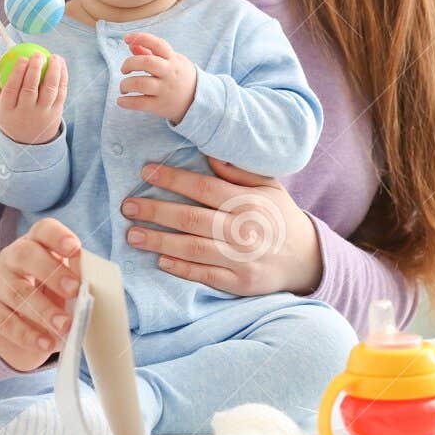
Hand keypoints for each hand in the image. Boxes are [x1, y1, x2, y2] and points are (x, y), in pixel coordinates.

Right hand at [0, 52, 66, 145]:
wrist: (29, 139)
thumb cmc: (11, 112)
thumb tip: (0, 57)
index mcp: (7, 110)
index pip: (11, 90)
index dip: (17, 73)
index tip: (22, 58)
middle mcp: (25, 113)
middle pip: (30, 90)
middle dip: (35, 70)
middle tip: (38, 54)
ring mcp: (42, 114)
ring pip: (50, 90)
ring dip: (54, 71)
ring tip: (54, 57)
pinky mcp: (57, 112)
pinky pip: (61, 92)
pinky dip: (62, 77)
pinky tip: (61, 64)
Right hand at [0, 218, 81, 372]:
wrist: (25, 332)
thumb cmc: (52, 299)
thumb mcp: (67, 288)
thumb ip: (76, 281)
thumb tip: (89, 284)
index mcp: (36, 244)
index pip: (43, 230)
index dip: (57, 236)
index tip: (74, 248)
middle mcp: (12, 258)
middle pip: (25, 254)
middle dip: (51, 271)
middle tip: (74, 290)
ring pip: (16, 291)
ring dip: (44, 310)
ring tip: (66, 326)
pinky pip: (5, 320)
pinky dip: (29, 334)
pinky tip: (46, 343)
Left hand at [118, 32, 196, 122]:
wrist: (197, 100)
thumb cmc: (179, 76)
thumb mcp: (172, 61)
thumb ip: (150, 52)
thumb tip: (131, 44)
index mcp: (172, 59)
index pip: (157, 44)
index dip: (141, 38)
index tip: (126, 38)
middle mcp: (169, 73)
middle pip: (147, 63)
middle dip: (130, 63)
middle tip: (124, 69)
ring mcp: (165, 90)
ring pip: (141, 84)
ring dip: (126, 84)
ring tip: (124, 87)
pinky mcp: (160, 106)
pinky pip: (140, 103)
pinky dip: (126, 102)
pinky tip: (122, 100)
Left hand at [122, 158, 322, 295]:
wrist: (306, 258)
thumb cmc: (279, 217)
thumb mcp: (269, 187)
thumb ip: (239, 171)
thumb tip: (208, 151)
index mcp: (248, 202)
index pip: (204, 188)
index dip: (173, 178)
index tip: (146, 172)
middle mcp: (244, 229)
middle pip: (191, 218)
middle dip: (156, 210)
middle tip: (128, 206)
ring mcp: (241, 258)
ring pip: (192, 248)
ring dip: (159, 241)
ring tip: (132, 234)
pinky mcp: (239, 282)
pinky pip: (204, 275)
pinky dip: (180, 268)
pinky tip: (160, 260)